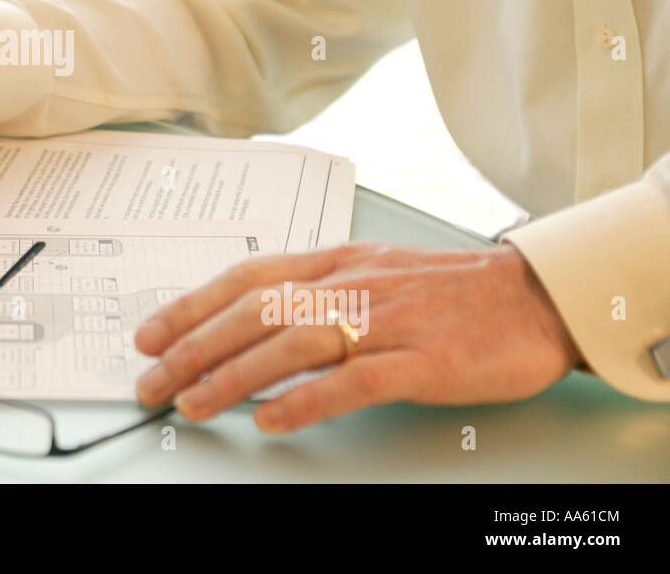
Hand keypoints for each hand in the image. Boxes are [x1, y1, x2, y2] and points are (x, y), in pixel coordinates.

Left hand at [133, 241, 580, 431]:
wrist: (535, 295)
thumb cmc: (450, 287)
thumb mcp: (372, 270)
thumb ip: (315, 287)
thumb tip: (250, 316)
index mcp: (336, 261)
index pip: (245, 278)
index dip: (190, 305)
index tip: (148, 334)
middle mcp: (352, 285)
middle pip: (255, 312)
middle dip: (193, 346)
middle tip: (151, 380)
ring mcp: (387, 321)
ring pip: (293, 343)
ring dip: (234, 375)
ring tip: (193, 404)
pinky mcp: (423, 360)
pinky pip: (355, 380)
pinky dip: (307, 400)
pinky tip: (272, 420)